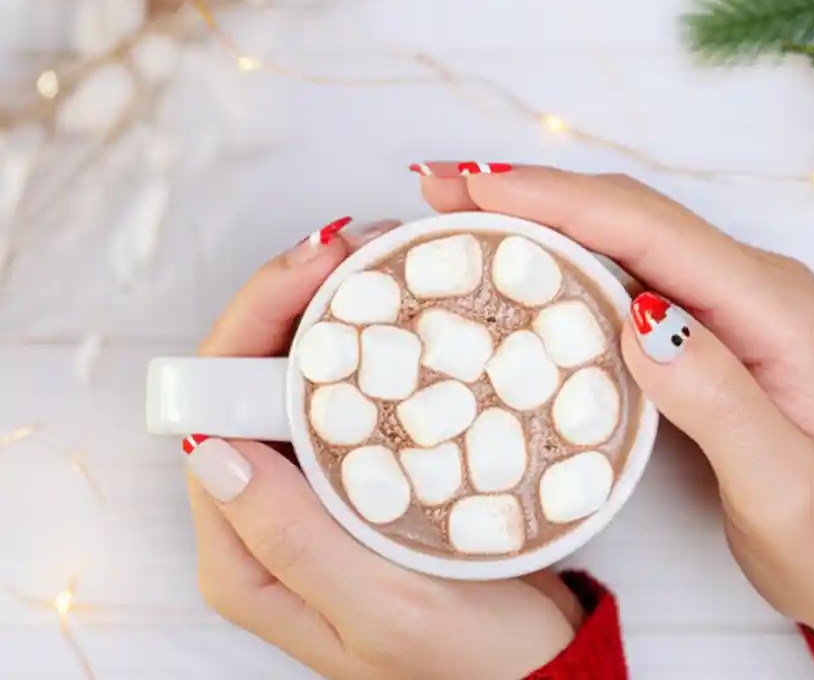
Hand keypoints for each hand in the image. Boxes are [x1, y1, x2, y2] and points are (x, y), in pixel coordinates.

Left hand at [184, 218, 583, 679]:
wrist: (538, 673)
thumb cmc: (467, 661)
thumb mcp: (382, 609)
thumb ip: (293, 539)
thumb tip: (209, 449)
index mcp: (245, 553)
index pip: (214, 409)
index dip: (256, 322)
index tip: (321, 270)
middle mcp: (266, 516)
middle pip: (248, 379)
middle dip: (295, 299)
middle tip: (361, 244)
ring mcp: (316, 494)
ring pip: (300, 377)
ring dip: (334, 311)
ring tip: (387, 260)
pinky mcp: (364, 480)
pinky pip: (352, 396)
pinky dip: (375, 345)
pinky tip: (410, 310)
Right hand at [419, 167, 813, 658]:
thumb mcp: (784, 486)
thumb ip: (717, 399)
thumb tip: (636, 315)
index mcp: (774, 308)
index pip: (651, 231)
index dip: (558, 200)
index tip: (474, 186)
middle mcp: (754, 290)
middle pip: (631, 217)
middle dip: (533, 194)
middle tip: (437, 187)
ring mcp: (732, 309)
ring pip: (625, 241)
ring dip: (542, 220)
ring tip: (456, 213)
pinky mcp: (711, 336)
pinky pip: (629, 280)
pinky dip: (566, 264)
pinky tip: (517, 269)